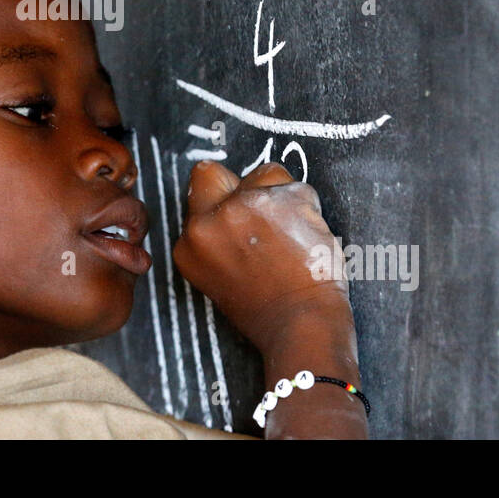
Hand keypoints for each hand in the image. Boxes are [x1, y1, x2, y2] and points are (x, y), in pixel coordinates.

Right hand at [172, 160, 351, 352]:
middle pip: (210, 173)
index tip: (240, 223)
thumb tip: (229, 206)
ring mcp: (244, 206)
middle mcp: (208, 222)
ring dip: (280, 197)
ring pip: (264, 175)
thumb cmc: (268, 311)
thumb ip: (216, 240)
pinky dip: (308, 208)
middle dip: (232, 185)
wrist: (302, 324)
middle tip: (259, 212)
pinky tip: (308, 238)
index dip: (221, 207)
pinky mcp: (282, 198)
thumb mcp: (219, 278)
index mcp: (189, 245)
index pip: (196, 200)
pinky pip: (299, 188)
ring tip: (291, 234)